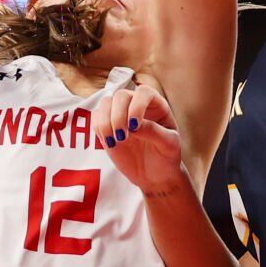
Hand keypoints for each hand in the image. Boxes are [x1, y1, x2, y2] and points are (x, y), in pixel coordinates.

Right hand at [93, 83, 189, 197]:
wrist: (154, 174)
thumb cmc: (166, 157)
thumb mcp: (168, 145)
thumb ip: (154, 132)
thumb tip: (133, 126)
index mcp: (156, 105)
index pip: (144, 92)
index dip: (137, 105)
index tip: (134, 125)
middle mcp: (137, 105)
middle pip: (121, 95)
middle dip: (118, 115)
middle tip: (122, 137)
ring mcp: (121, 115)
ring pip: (106, 103)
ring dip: (106, 121)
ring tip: (114, 141)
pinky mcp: (108, 126)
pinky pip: (96, 117)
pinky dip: (99, 128)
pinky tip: (110, 143)